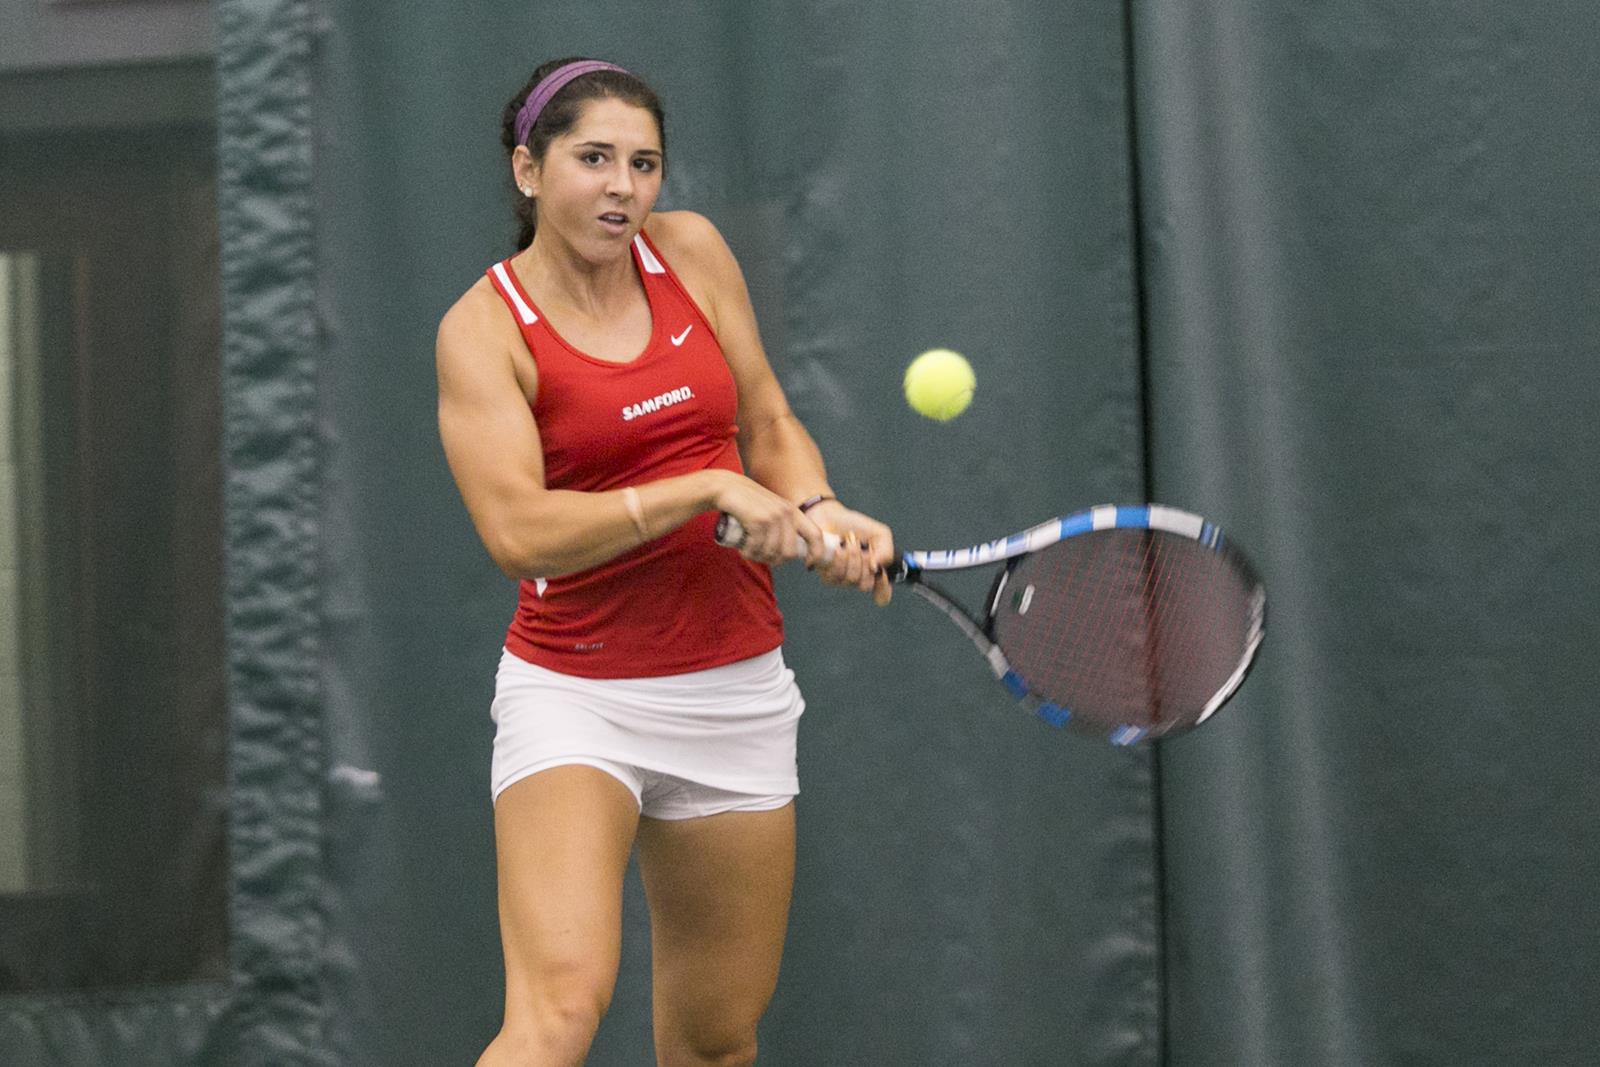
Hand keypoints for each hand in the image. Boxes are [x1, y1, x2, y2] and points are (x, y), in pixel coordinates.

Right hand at [709, 472, 827, 568]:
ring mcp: (773, 517)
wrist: (725, 487)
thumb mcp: (771, 510)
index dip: (816, 553)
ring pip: (772, 553)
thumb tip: (790, 554)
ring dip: (758, 557)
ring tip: (749, 550)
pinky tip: (742, 548)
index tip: (808, 564)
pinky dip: (748, 553)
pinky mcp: (759, 521)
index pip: (816, 535)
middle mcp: (786, 513)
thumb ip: (783, 525)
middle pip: (790, 553)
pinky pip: (756, 549)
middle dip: (774, 560)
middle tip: (761, 556)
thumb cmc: (747, 503)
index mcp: (793, 511)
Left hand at [805, 500, 894, 605]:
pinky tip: (837, 548)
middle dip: (864, 563)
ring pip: (850, 580)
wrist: (831, 517)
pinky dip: (838, 560)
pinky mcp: (827, 575)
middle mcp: (859, 578)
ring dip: (852, 558)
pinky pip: (834, 577)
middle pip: (866, 586)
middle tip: (861, 547)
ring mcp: (842, 579)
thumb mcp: (880, 534)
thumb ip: (886, 551)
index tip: (881, 574)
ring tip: (848, 542)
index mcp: (874, 572)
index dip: (883, 588)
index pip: (882, 594)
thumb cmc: (856, 526)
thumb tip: (876, 567)